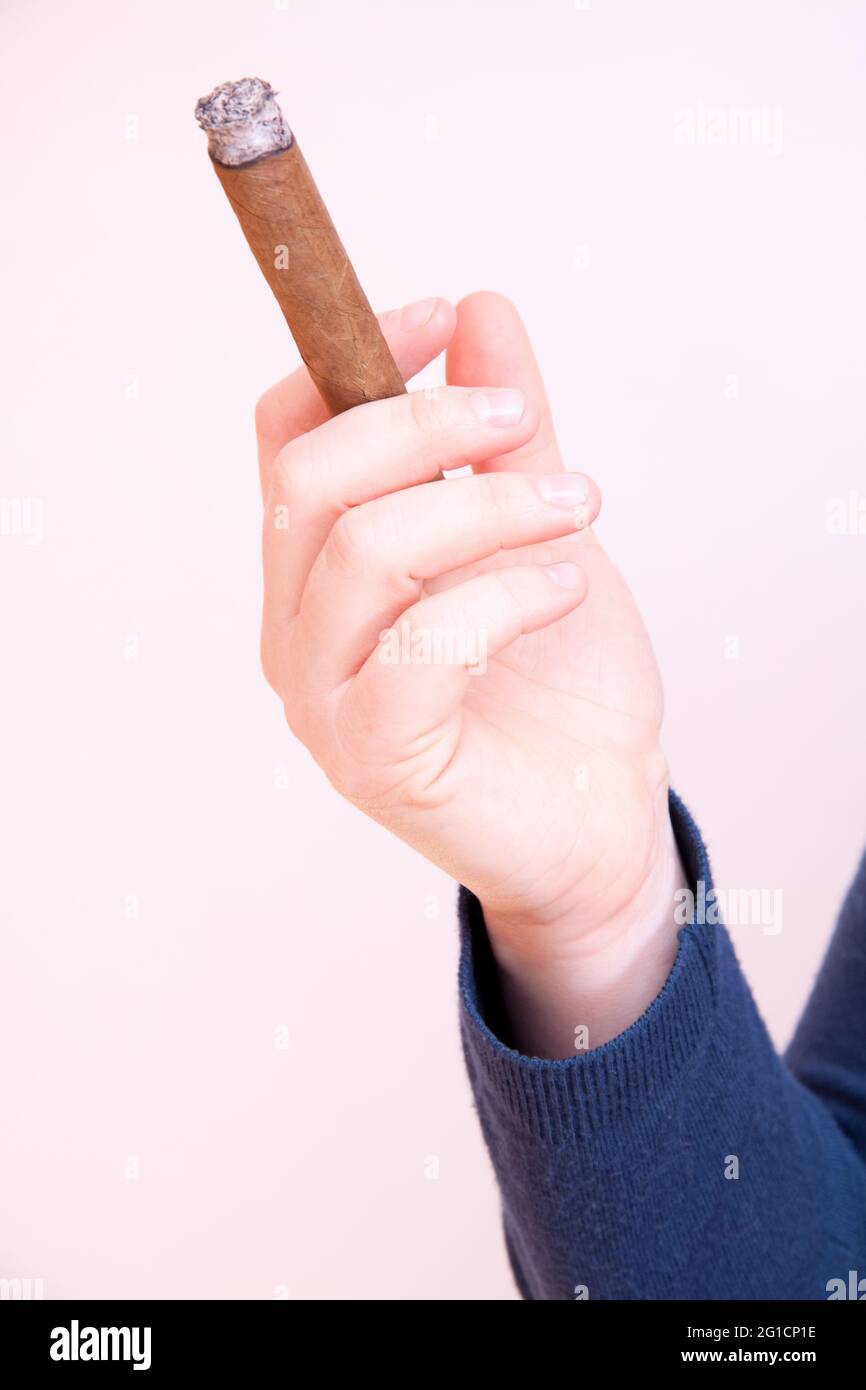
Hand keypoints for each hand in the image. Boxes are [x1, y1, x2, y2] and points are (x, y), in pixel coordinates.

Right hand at [255, 292, 683, 1055]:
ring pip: (364, 553)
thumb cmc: (561, 680)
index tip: (441, 316)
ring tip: (577, 505)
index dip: (352, 359)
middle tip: (518, 420)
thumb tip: (481, 313)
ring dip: (485, 506)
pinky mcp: (375, 759)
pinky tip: (563, 587)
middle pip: (310, 483)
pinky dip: (505, 596)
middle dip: (422, 426)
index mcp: (320, 569)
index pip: (287, 440)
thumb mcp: (538, 528)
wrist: (603, 814)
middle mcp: (298, 631)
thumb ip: (504, 435)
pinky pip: (421, 647)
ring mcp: (324, 701)